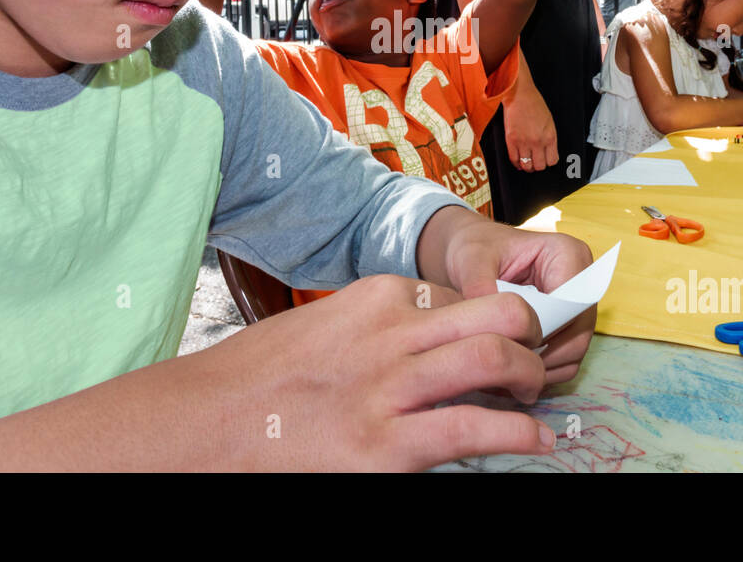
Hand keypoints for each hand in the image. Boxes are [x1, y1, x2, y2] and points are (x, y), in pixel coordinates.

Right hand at [204, 274, 556, 469]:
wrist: (206, 423)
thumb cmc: (259, 378)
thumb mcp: (326, 328)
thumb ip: (378, 331)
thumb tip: (426, 350)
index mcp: (378, 297)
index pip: (463, 298)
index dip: (492, 321)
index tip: (504, 341)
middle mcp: (393, 333)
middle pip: (498, 312)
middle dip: (532, 334)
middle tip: (536, 358)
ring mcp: (391, 387)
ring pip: (496, 357)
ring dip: (532, 377)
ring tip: (535, 397)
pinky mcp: (387, 445)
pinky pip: (477, 430)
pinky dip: (519, 435)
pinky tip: (535, 442)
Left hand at [419, 210, 595, 383]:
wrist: (472, 257)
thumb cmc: (475, 249)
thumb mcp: (470, 259)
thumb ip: (478, 285)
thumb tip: (491, 322)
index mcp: (568, 254)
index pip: (572, 305)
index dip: (543, 330)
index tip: (508, 343)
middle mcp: (583, 281)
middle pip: (578, 335)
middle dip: (540, 354)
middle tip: (501, 364)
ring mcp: (578, 309)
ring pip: (573, 354)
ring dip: (539, 368)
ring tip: (500, 369)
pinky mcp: (569, 330)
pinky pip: (564, 364)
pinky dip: (539, 372)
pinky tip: (508, 369)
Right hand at [503, 81, 558, 171]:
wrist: (519, 95)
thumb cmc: (534, 105)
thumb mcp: (549, 122)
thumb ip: (549, 138)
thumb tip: (547, 152)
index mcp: (550, 136)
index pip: (552, 160)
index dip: (549, 162)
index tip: (546, 160)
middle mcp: (538, 141)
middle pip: (540, 166)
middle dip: (538, 166)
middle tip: (535, 162)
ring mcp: (524, 142)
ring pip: (527, 166)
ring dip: (527, 166)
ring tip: (527, 163)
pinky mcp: (511, 140)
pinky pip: (514, 159)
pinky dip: (516, 163)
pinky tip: (518, 161)